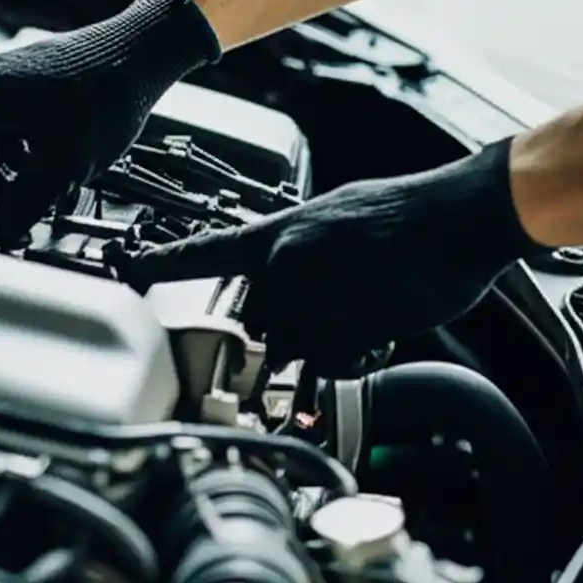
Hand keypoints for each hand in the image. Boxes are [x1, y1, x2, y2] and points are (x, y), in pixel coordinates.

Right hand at [0, 0, 220, 239]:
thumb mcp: (67, 164)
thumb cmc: (108, 99)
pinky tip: (60, 156)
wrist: (144, 48)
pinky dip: (25, 148)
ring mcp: (5, 73)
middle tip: (15, 209)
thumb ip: (25, 204)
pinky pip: (8, 122)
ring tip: (54, 181)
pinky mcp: (26, 74)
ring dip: (13, 168)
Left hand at [123, 140, 547, 375]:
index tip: (127, 266)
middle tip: (334, 301)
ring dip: (315, 346)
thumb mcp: (334, 214)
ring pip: (289, 348)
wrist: (454, 220)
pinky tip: (358, 345)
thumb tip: (285, 271)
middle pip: (257, 319)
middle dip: (285, 323)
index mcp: (276, 233)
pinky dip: (337, 368)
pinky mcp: (342, 335)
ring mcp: (309, 305)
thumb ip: (298, 247)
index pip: (203, 251)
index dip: (160, 262)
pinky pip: (322, 369)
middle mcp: (282, 269)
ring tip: (356, 313)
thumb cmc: (404, 212)